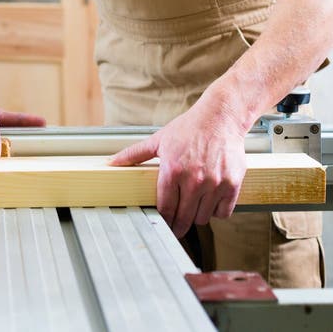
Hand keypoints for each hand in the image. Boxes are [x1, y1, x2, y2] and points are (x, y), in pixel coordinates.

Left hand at [108, 100, 246, 237]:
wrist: (220, 117)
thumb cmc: (189, 128)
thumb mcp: (159, 139)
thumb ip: (134, 154)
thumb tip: (111, 162)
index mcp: (172, 170)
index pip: (165, 209)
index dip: (163, 221)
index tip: (164, 225)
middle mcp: (193, 180)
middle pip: (184, 219)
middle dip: (179, 224)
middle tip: (178, 224)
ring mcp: (214, 183)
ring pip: (203, 218)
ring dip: (198, 215)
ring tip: (195, 201)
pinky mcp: (231, 185)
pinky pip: (223, 213)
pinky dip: (217, 210)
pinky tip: (211, 198)